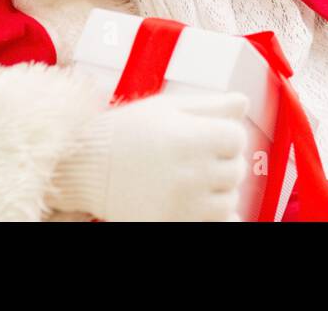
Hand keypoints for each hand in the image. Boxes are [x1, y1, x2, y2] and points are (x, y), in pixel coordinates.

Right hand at [48, 91, 249, 221]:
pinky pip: (216, 223)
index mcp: (191, 139)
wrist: (83, 170)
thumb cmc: (126, 133)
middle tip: (198, 158)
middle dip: (223, 162)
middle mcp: (191, 174)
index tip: (210, 135)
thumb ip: (210, 105)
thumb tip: (244, 104)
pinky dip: (214, 215)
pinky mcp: (172, 224)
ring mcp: (183, 205)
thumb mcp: (166, 108)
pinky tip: (197, 202)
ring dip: (219, 190)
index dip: (227, 134)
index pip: (237, 138)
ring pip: (228, 200)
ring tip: (192, 180)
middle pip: (236, 170)